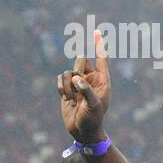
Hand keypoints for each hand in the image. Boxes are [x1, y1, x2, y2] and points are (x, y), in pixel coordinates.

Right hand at [57, 29, 111, 143]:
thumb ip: (86, 90)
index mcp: (102, 80)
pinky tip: (66, 98)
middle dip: (77, 72)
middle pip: (80, 60)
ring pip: (68, 70)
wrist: (82, 131)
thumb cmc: (93, 119)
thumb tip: (76, 78)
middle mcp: (91, 78)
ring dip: (68, 85)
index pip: (101, 59)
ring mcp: (79, 82)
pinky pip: (60, 78)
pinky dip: (61, 87)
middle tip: (79, 88)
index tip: (97, 31)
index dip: (99, 45)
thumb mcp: (93, 106)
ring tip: (73, 99)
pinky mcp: (67, 87)